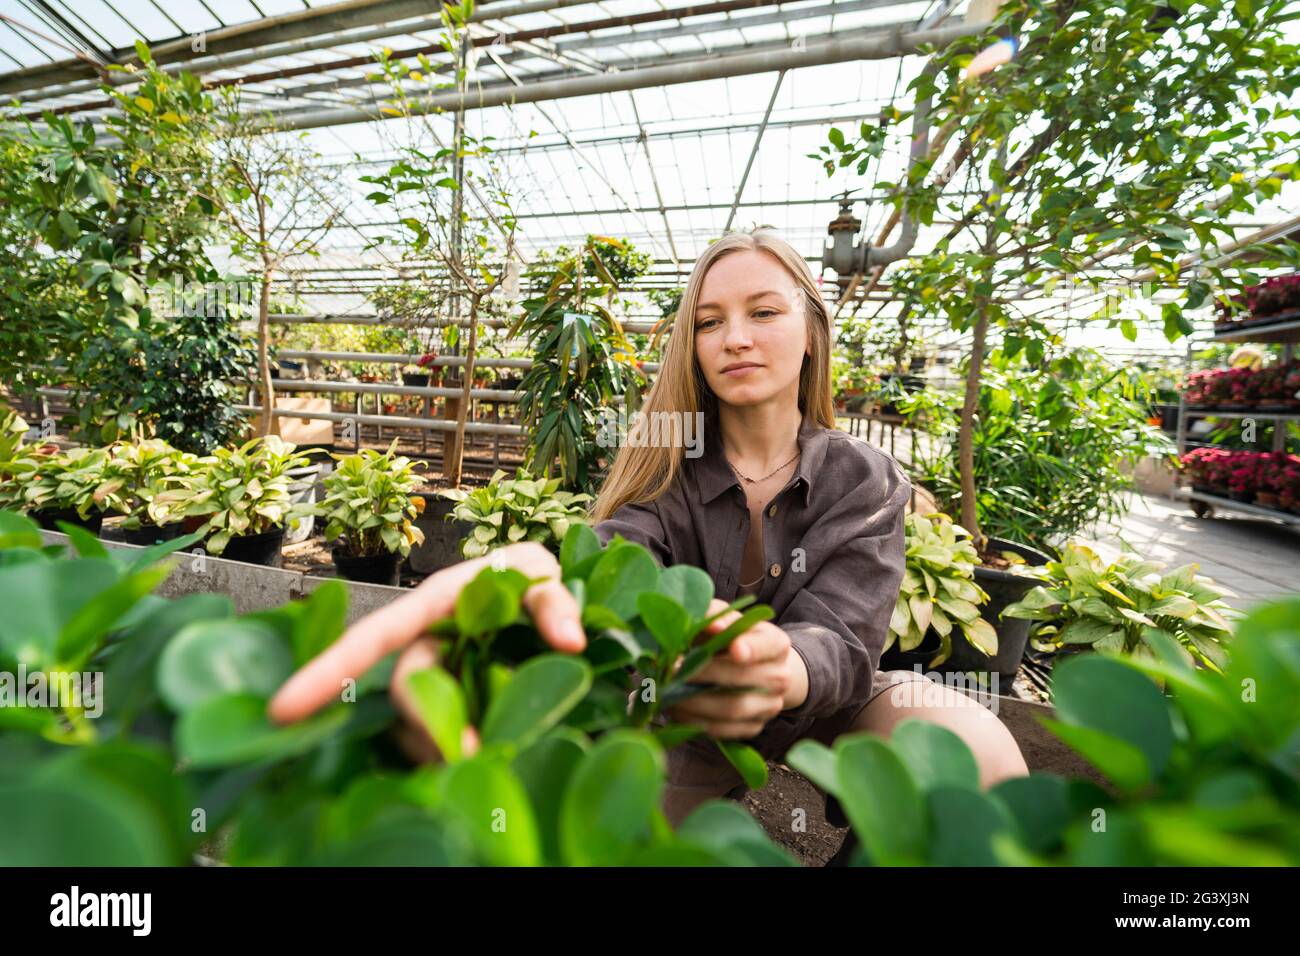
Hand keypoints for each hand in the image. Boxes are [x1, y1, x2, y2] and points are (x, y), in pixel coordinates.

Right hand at [267, 543, 585, 760]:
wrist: (543, 592)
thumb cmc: (529, 575)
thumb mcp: (544, 574)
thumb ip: (555, 602)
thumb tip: (570, 642)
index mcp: (433, 607)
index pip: (372, 638)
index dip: (327, 671)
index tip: (284, 709)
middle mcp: (426, 643)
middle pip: (405, 693)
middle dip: (428, 727)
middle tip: (471, 754)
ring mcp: (437, 676)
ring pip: (420, 723)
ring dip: (444, 744)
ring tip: (486, 752)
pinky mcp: (451, 702)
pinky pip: (438, 735)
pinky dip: (454, 750)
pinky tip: (479, 755)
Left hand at [664, 599, 807, 738]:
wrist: (750, 669)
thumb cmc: (730, 637)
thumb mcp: (723, 619)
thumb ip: (714, 615)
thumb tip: (713, 625)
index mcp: (776, 643)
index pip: (767, 646)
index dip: (752, 648)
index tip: (734, 648)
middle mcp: (780, 677)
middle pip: (743, 679)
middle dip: (703, 675)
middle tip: (671, 670)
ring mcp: (770, 706)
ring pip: (731, 708)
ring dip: (693, 701)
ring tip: (665, 691)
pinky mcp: (753, 728)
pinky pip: (723, 730)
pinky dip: (694, 721)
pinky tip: (674, 708)